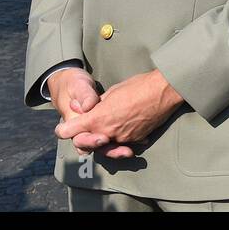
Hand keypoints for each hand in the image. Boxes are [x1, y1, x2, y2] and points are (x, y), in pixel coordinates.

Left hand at [55, 69, 184, 158]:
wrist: (164, 91)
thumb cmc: (138, 86)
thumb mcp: (112, 91)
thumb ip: (95, 104)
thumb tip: (82, 107)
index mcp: (98, 118)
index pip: (70, 131)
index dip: (64, 129)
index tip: (63, 128)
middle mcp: (107, 132)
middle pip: (87, 142)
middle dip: (85, 135)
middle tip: (88, 126)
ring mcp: (122, 138)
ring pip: (105, 143)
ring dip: (104, 136)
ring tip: (111, 123)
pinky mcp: (135, 140)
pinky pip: (123, 142)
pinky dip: (122, 136)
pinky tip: (127, 123)